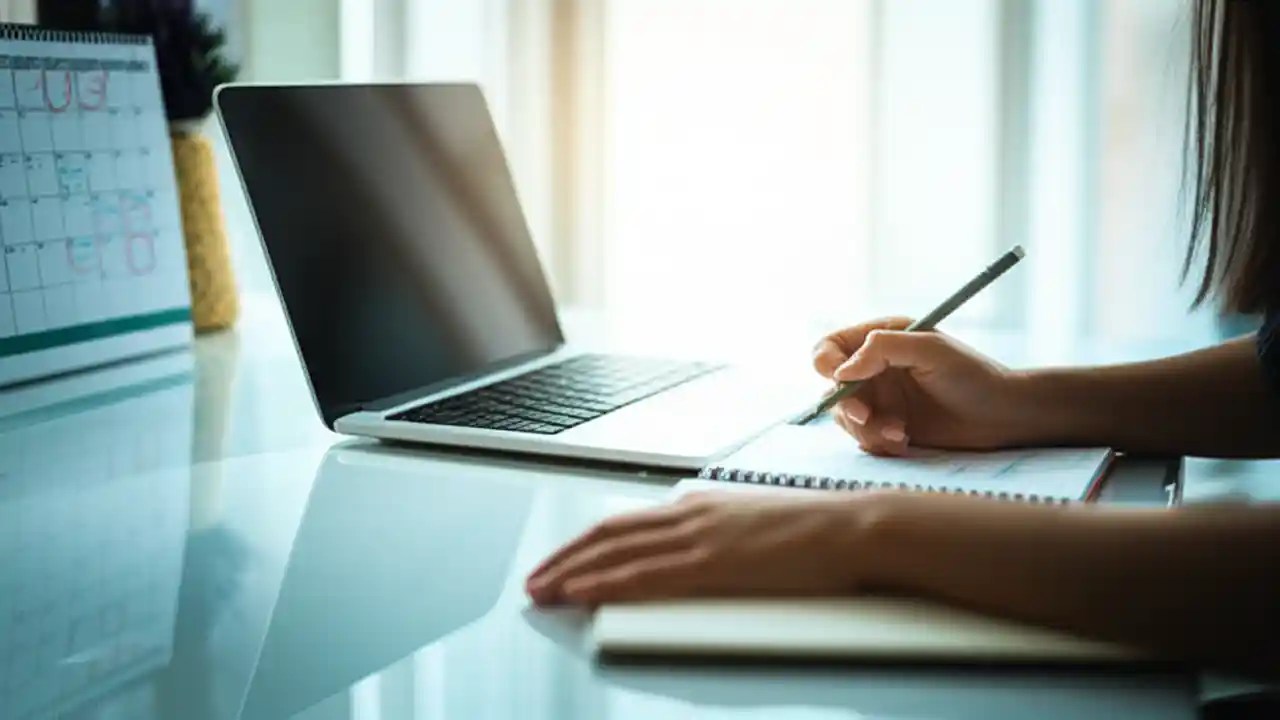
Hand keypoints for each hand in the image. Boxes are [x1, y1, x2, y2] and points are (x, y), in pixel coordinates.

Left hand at [525, 492, 883, 605]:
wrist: (851, 528)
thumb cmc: (813, 531)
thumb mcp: (750, 525)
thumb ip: (715, 535)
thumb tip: (689, 553)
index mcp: (696, 505)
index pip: (624, 523)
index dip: (584, 543)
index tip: (560, 560)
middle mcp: (688, 514)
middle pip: (607, 534)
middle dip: (564, 558)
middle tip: (534, 581)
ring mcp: (697, 537)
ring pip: (616, 553)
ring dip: (572, 572)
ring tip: (542, 591)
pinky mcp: (710, 563)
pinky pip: (644, 574)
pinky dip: (605, 583)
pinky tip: (582, 593)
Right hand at [812, 317, 1031, 454]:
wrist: (1000, 417)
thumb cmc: (972, 376)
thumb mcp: (931, 350)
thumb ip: (883, 349)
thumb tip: (842, 371)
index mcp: (880, 339)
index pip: (830, 347)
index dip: (826, 363)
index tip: (840, 380)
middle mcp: (873, 369)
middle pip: (832, 387)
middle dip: (847, 405)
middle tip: (867, 417)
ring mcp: (879, 400)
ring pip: (845, 417)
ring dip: (867, 428)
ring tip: (900, 434)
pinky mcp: (886, 427)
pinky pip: (862, 438)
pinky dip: (879, 442)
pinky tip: (905, 441)